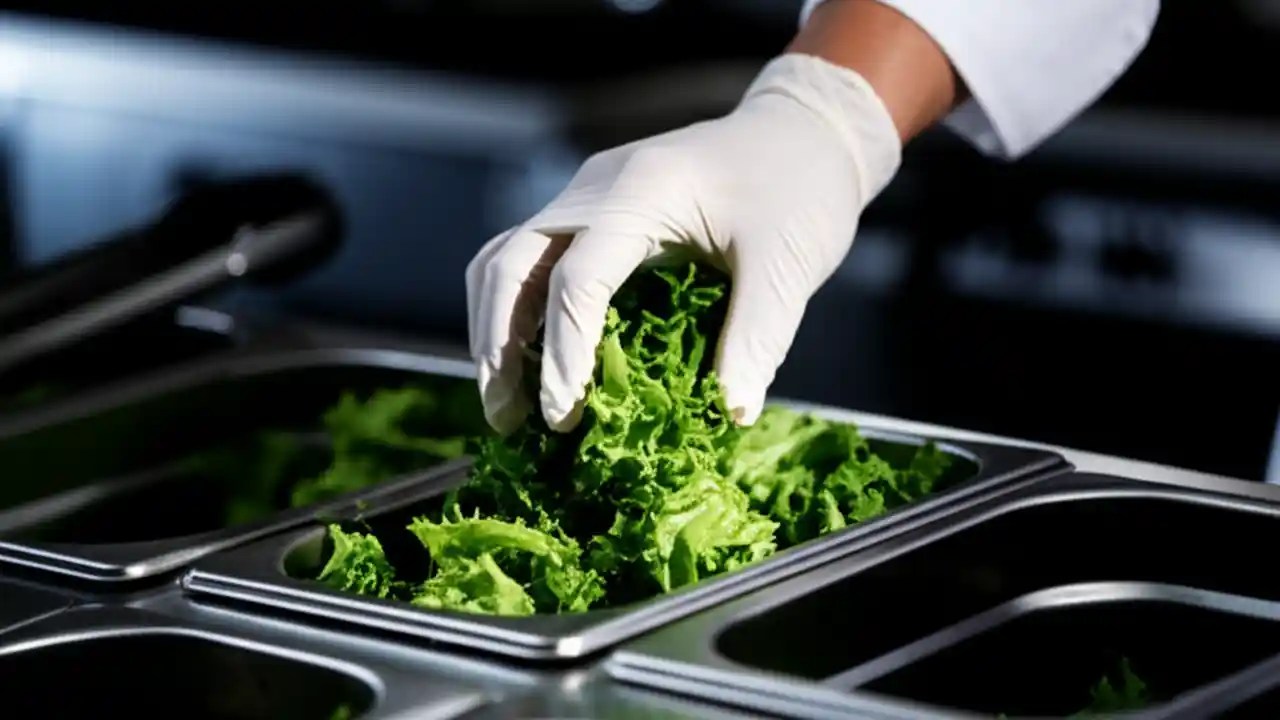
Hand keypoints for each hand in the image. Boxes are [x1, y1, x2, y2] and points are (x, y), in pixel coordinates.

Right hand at [467, 53, 902, 434]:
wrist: (806, 128)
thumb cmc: (801, 189)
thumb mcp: (788, 265)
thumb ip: (756, 337)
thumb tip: (731, 414)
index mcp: (643, 193)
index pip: (577, 279)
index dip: (564, 353)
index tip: (564, 415)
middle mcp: (598, 187)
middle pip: (509, 262)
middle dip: (497, 343)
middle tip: (509, 418)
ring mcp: (589, 193)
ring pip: (506, 257)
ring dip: (495, 328)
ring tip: (507, 401)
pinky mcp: (594, 208)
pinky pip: (534, 256)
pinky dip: (520, 310)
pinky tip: (535, 359)